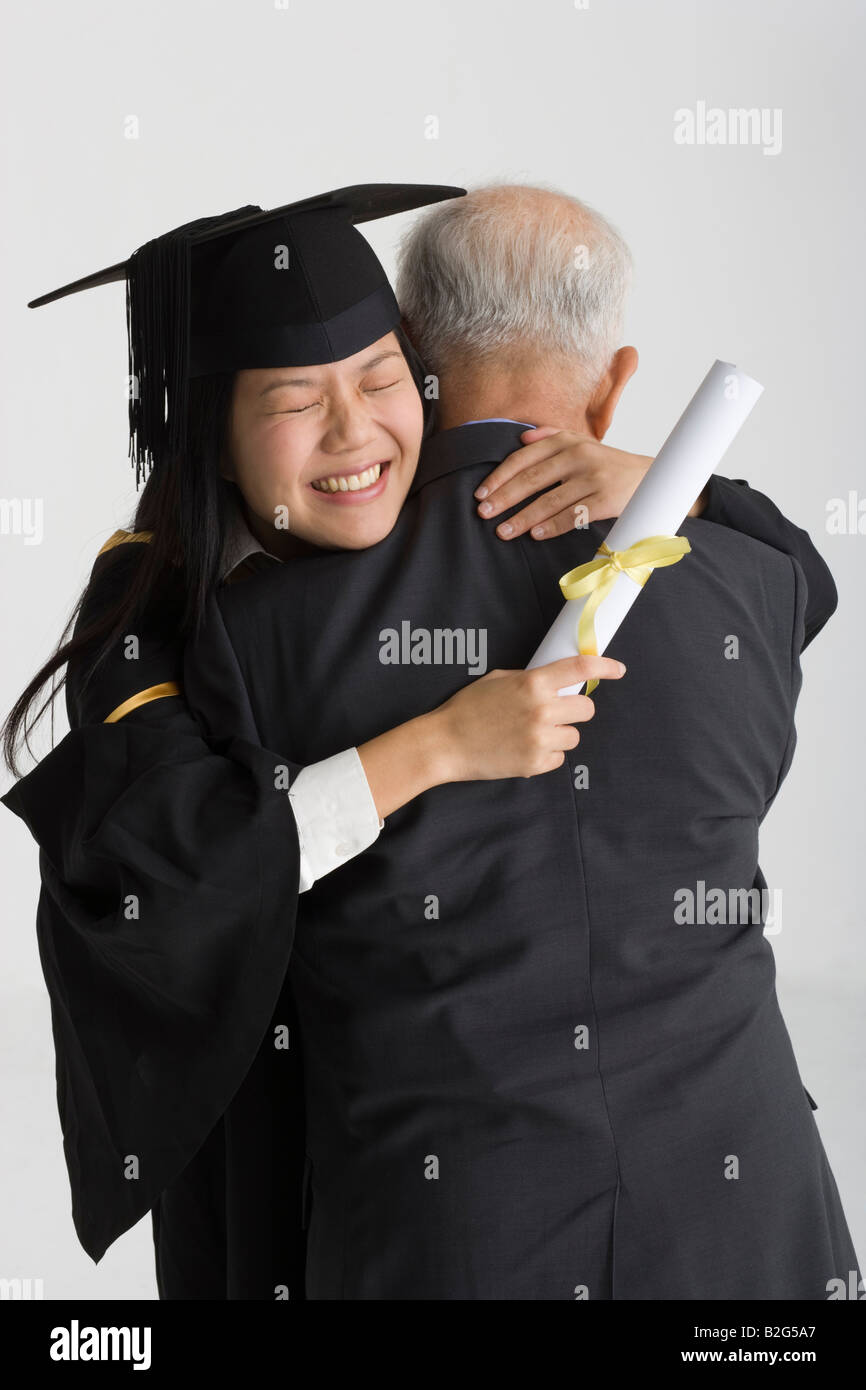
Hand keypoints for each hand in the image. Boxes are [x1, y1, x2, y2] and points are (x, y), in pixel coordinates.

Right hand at [430, 654, 625, 782]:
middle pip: (586, 708)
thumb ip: (531, 680)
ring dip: (560, 734)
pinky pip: (559, 758)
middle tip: (557, 712)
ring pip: (574, 736)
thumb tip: (558, 682)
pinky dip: (547, 755)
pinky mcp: (535, 763)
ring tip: (532, 734)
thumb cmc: (468, 708)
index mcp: (532, 684)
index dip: (605, 667)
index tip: (617, 669)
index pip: (580, 670)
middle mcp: (541, 710)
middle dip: (575, 710)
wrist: (444, 743)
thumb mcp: (499, 680)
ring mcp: (539, 739)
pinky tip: (524, 749)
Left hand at [473, 428, 705, 537]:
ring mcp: (592, 478)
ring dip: (522, 518)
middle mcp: (578, 456)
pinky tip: (535, 535)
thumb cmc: (607, 464)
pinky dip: (551, 526)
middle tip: (483, 514)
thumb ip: (551, 436)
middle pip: (532, 479)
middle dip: (504, 498)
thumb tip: (520, 437)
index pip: (524, 458)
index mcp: (567, 441)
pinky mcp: (605, 499)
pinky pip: (572, 515)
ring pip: (549, 500)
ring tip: (503, 532)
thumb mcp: (582, 442)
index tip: (480, 493)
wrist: (650, 479)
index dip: (499, 476)